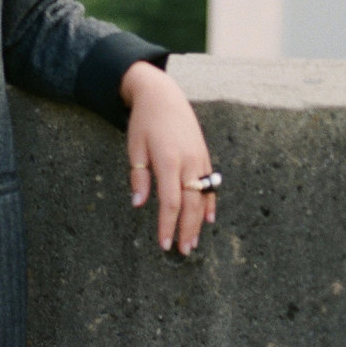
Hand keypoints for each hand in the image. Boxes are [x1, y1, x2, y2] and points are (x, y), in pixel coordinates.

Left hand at [119, 60, 215, 256]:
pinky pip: (210, 185)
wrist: (163, 95)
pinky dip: (210, 203)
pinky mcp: (205, 156)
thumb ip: (139, 176)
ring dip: (199, 222)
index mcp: (168, 160)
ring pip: (203, 197)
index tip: (163, 244)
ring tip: (193, 242)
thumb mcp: (135, 147)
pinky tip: (209, 219)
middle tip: (182, 251)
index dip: (167, 225)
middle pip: (191, 204)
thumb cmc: (145, 121)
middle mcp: (188, 162)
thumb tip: (138, 204)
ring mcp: (199, 159)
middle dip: (187, 230)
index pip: (170, 202)